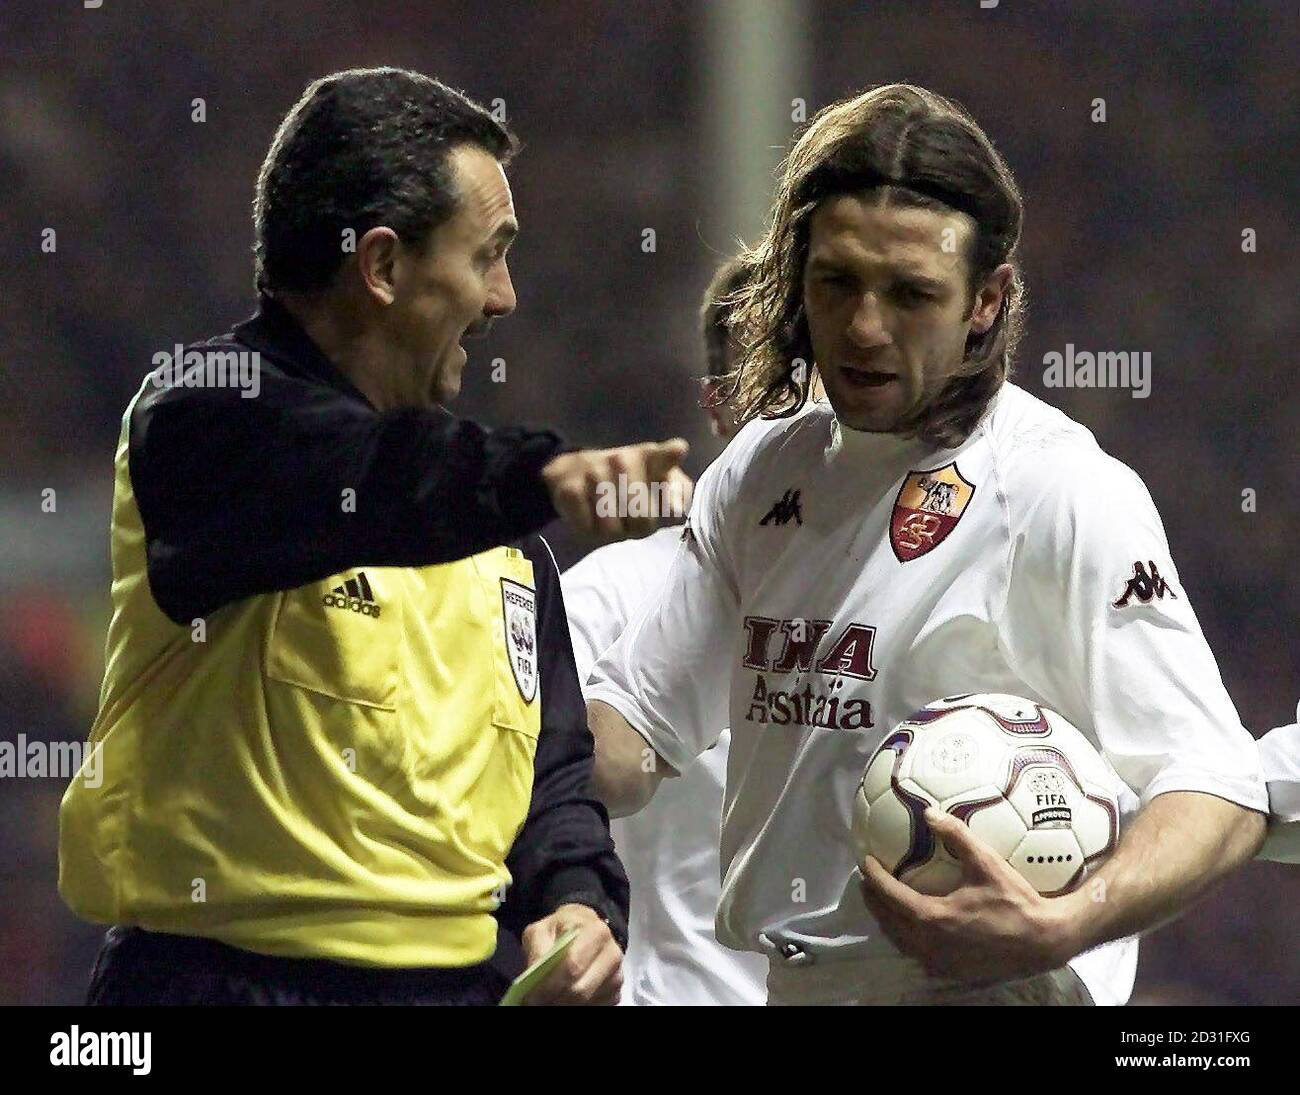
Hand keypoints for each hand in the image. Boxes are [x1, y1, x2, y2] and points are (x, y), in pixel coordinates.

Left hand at [520, 903, 622, 1005]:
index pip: (572, 965)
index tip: (532, 995)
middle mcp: (612, 954)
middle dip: (555, 1000)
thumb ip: (537, 950)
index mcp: (595, 931)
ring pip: (586, 1002)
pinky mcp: (616, 993)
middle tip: (538, 1002)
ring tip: (550, 998)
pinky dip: (576, 1007)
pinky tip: (565, 998)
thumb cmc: (561, 930)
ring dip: (565, 1005)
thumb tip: (534, 977)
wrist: (584, 929)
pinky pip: (595, 1007)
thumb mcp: (542, 930)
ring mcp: (617, 975)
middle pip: (580, 990)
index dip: (550, 984)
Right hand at [542, 438, 692, 541]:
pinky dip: (590, 530)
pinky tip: (590, 514)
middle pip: (642, 519)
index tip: (678, 451)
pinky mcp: (570, 490)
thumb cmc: (623, 479)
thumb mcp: (653, 479)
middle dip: (638, 528)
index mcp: (648, 456)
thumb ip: (675, 490)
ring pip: (613, 529)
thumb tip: (677, 508)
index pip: (664, 455)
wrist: (570, 471)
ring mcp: (594, 472)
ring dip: (614, 530)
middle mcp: (622, 459)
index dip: (670, 454)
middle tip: (631, 520)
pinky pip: (588, 529)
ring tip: (611, 516)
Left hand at [858, 808, 1079, 983]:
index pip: (890, 896)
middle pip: (888, 920)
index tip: (865, 862)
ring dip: (887, 920)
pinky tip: (909, 927)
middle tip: (867, 880)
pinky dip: (905, 938)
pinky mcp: (951, 971)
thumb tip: (929, 813)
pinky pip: (916, 954)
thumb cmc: (1015, 901)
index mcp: (933, 917)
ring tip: (882, 901)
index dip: (874, 878)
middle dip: (874, 899)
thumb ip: (956, 836)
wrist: (1045, 940)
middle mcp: (930, 943)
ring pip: (900, 941)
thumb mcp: (987, 863)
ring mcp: (940, 961)